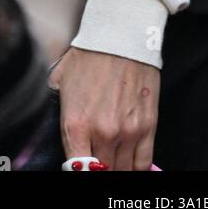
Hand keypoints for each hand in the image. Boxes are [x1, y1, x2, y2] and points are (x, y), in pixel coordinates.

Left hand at [49, 47, 159, 169]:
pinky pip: (144, 162)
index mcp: (75, 124)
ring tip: (113, 157)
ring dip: (117, 167)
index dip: (78, 171)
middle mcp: (102, 133)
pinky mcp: (148, 127)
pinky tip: (131, 159)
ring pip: (123, 170)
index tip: (81, 166)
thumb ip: (59, 111)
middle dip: (99, 168)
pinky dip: (137, 166)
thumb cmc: (88, 56)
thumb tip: (63, 131)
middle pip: (102, 172)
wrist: (120, 36)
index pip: (77, 170)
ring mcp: (127, 132)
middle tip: (97, 158)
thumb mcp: (60, 82)